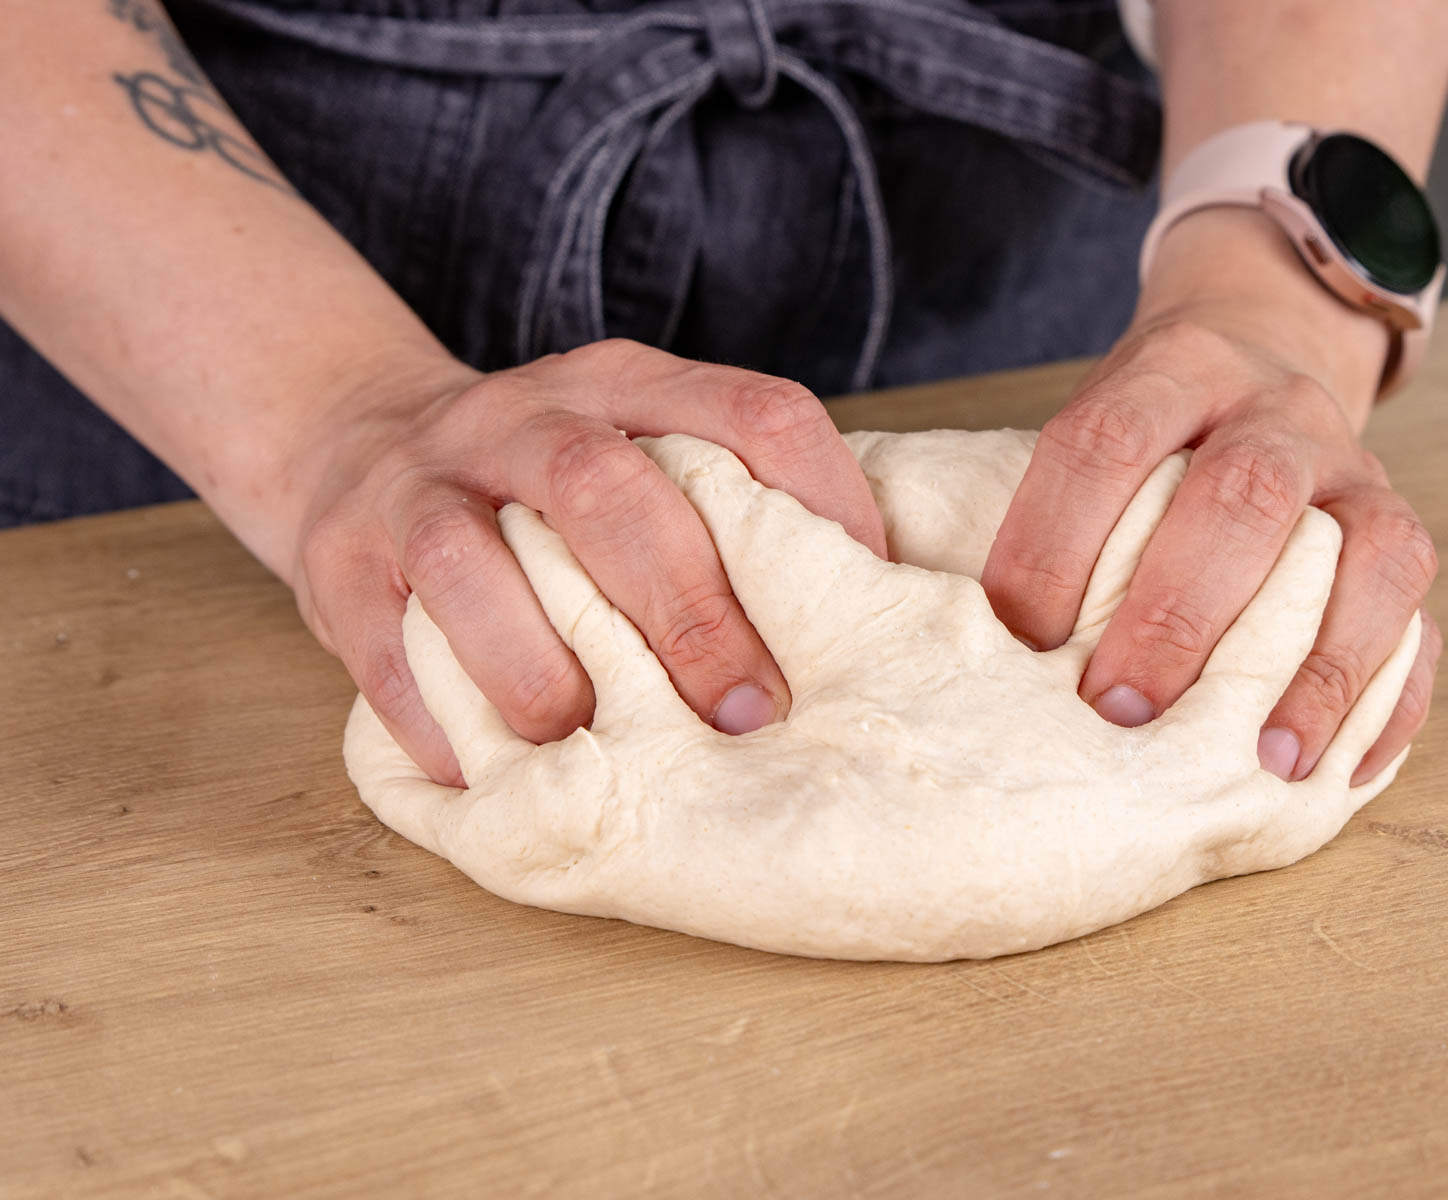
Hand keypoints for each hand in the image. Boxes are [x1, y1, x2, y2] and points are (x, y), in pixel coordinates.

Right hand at [287, 340, 887, 785]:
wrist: (350, 440)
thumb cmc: (546, 490)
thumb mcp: (637, 452)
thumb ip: (726, 508)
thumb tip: (870, 625)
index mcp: (627, 387)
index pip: (752, 414)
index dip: (824, 504)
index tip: (865, 607)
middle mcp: (524, 417)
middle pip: (607, 487)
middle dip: (686, 608)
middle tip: (747, 714)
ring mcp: (421, 483)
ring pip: (472, 558)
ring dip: (544, 665)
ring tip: (600, 746)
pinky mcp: (338, 559)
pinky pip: (382, 639)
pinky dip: (439, 713)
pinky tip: (487, 770)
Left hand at [982, 207, 1441, 784]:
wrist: (1266, 356)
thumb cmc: (1150, 438)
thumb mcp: (1089, 426)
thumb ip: (1032, 502)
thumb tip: (940, 622)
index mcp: (1174, 369)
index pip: (1106, 439)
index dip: (1058, 538)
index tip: (1021, 640)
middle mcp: (1274, 409)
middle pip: (1239, 494)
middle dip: (1177, 610)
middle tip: (1119, 711)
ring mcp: (1353, 469)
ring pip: (1357, 551)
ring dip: (1311, 665)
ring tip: (1265, 762)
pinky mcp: (1403, 531)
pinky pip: (1416, 611)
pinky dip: (1384, 692)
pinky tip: (1341, 769)